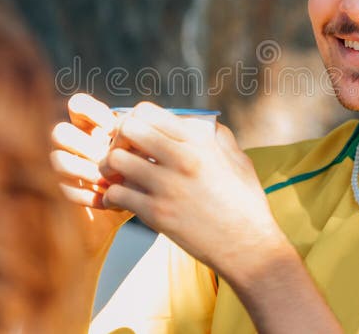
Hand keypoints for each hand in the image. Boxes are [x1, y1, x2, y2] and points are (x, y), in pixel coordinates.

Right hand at [51, 93, 132, 257]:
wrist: (130, 210)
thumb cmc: (143, 175)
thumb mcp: (144, 156)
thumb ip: (139, 142)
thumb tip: (142, 136)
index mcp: (91, 126)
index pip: (76, 104)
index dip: (90, 112)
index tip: (113, 128)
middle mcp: (72, 144)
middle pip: (59, 131)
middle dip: (84, 146)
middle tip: (106, 158)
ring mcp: (63, 168)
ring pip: (57, 159)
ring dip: (85, 171)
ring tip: (108, 183)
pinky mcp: (62, 192)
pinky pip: (62, 188)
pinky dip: (86, 195)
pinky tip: (106, 201)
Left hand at [99, 102, 289, 281]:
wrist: (248, 247)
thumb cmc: (245, 203)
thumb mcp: (238, 159)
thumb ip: (216, 136)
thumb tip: (196, 121)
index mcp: (200, 140)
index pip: (148, 111)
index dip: (134, 119)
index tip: (136, 135)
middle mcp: (182, 158)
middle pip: (127, 128)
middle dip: (118, 138)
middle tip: (124, 153)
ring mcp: (167, 186)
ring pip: (115, 160)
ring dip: (110, 167)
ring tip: (118, 177)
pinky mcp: (157, 214)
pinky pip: (116, 193)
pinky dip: (111, 196)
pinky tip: (121, 200)